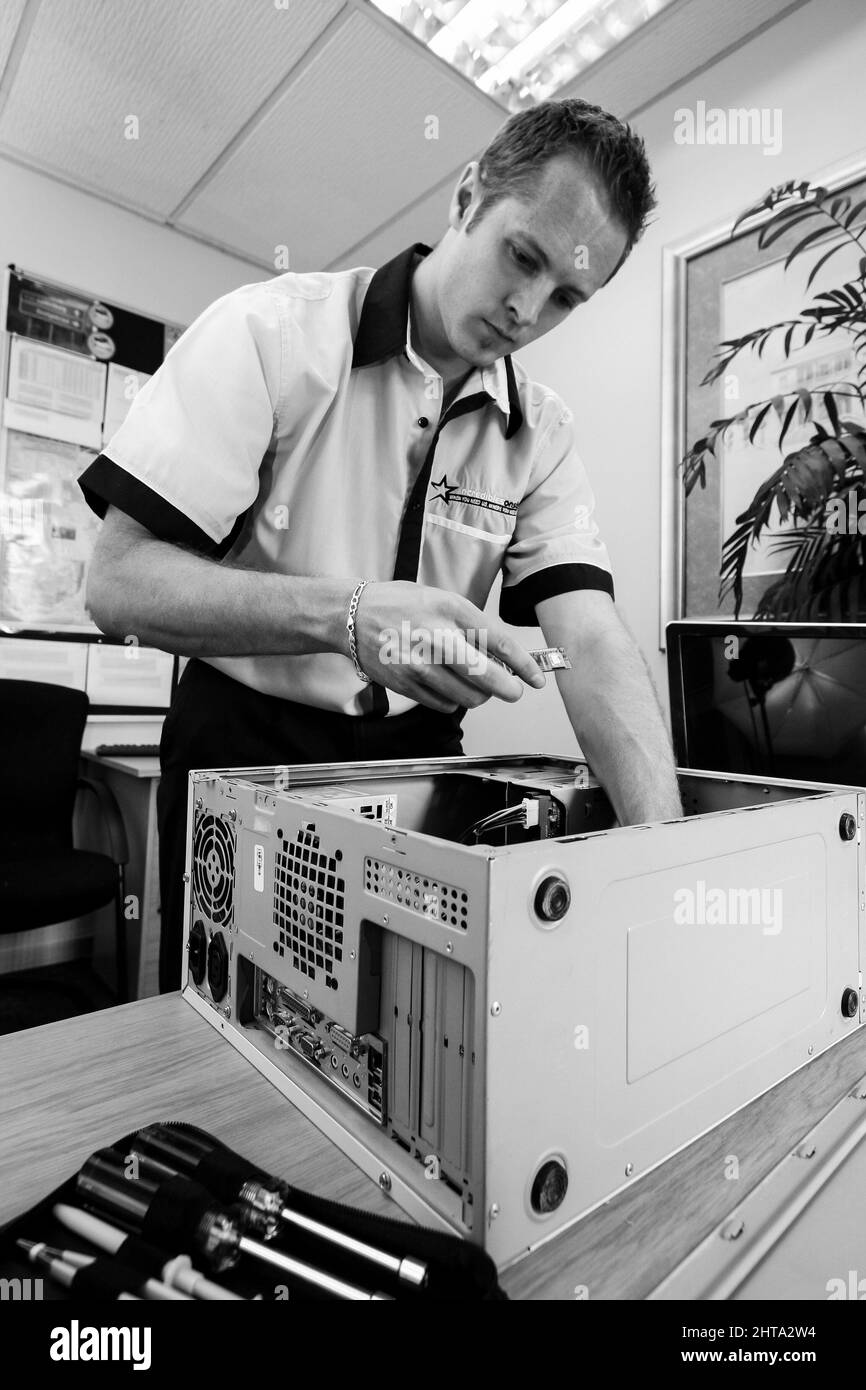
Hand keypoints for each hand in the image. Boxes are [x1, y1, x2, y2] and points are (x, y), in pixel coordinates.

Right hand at [350, 581, 545, 713]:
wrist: (353, 616)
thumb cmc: (400, 605)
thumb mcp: (443, 600)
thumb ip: (473, 625)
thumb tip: (503, 658)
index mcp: (452, 611)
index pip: (501, 644)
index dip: (526, 666)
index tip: (537, 678)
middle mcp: (438, 638)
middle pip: (488, 678)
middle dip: (509, 689)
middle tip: (513, 691)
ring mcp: (421, 665)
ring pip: (469, 698)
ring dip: (479, 696)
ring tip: (474, 684)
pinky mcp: (407, 685)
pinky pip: (445, 705)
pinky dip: (453, 701)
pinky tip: (447, 685)